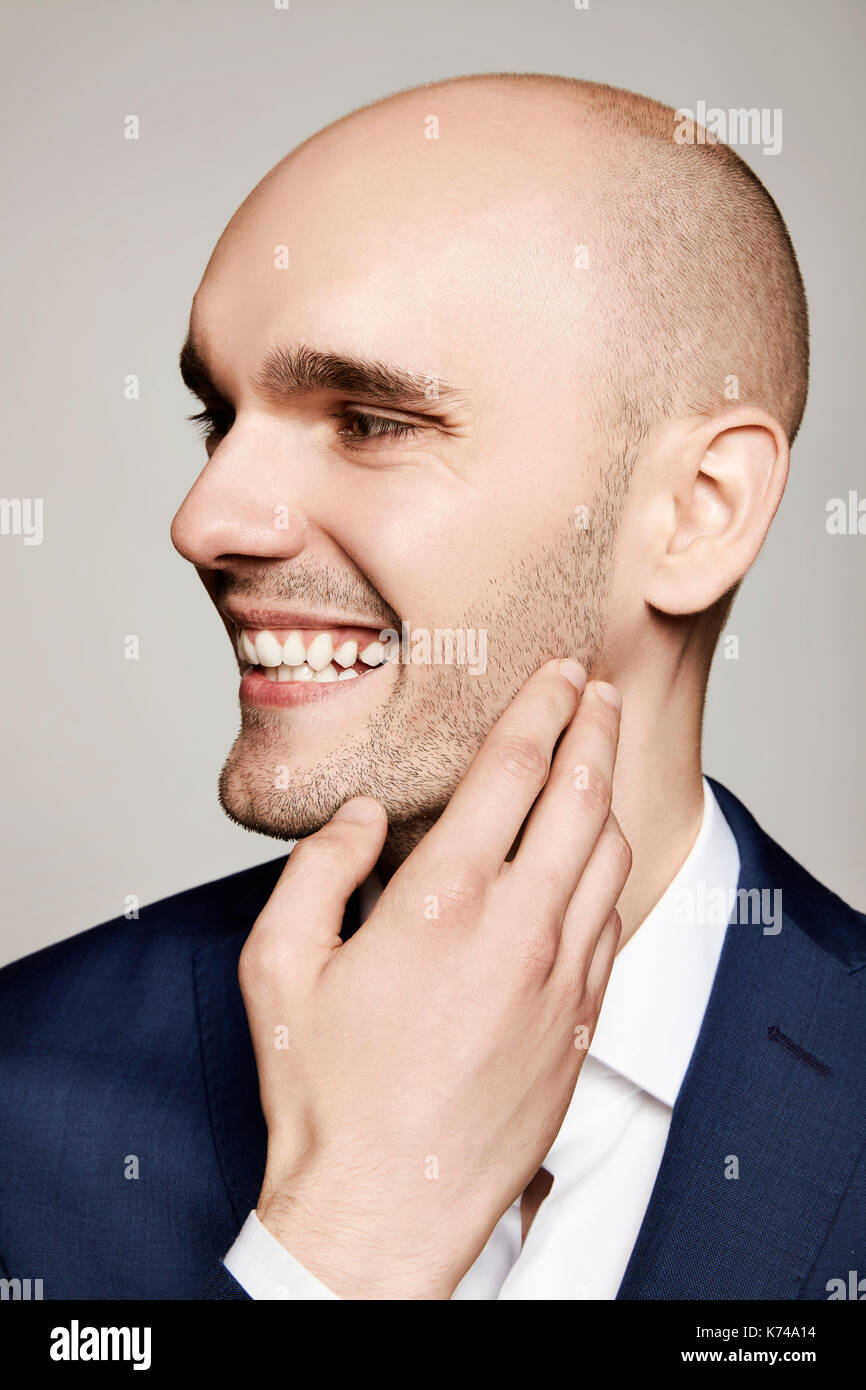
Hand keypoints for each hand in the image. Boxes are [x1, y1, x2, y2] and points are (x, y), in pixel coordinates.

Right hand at [239, 659, 629, 1298]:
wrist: (383, 1209)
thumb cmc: (325, 1094)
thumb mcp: (277, 966)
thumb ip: (318, 868)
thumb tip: (366, 817)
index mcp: (443, 901)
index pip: (515, 770)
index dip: (544, 707)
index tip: (562, 674)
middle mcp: (519, 929)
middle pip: (584, 798)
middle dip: (597, 729)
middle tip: (601, 694)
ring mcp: (561, 980)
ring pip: (612, 860)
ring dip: (610, 798)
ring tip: (599, 767)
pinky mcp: (580, 1026)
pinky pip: (613, 927)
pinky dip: (609, 877)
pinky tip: (592, 866)